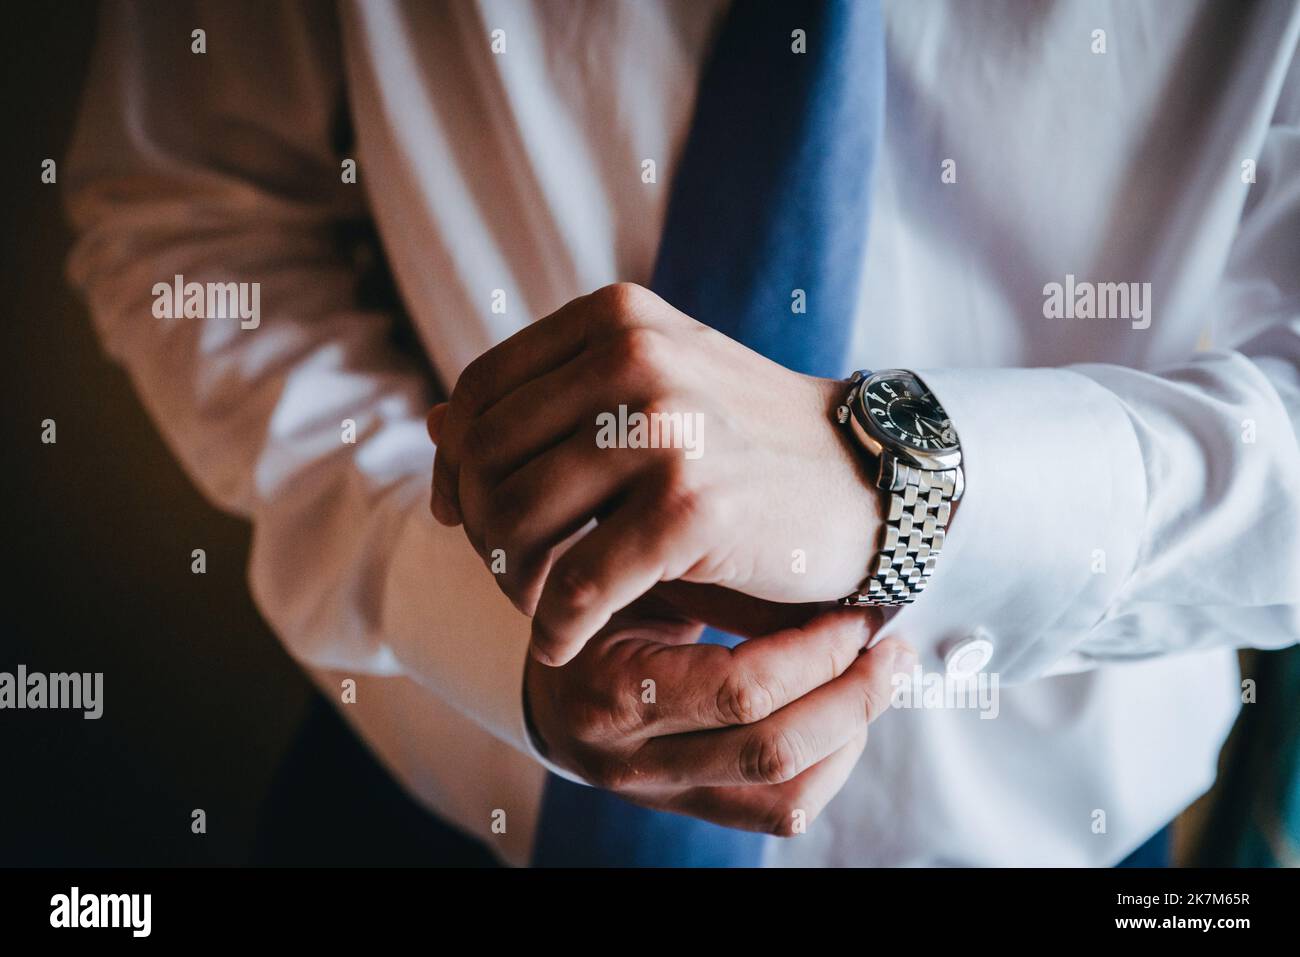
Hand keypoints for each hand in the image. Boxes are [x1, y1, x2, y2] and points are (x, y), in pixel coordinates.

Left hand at [428, 282, 878, 664]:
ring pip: (515, 520)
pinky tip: (565, 644)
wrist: (865, 483)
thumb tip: (433, 425)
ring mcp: (664, 428)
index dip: (455, 466)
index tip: (464, 517)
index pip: (480, 395)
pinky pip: (577, 584)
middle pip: (484, 460)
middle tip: (513, 574)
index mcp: (616, 318)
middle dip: (481, 531)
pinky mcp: (690, 507)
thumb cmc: (745, 446)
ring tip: (542, 606)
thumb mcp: (649, 395)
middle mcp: (634, 356)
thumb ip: (546, 404)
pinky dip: (557, 627)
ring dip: (513, 582)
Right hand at [524, 582, 911, 834]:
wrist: (555, 678)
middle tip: (890, 648)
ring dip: (851, 733)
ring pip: (784, 794)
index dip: (814, 653)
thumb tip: (822, 588)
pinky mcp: (690, 811)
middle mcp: (630, 761)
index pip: (738, 689)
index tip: (852, 614)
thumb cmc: (601, 606)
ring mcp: (662, 796)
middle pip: (771, 750)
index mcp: (608, 692)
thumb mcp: (639, 578)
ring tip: (881, 678)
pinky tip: (847, 718)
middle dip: (851, 697)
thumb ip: (713, 586)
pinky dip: (831, 768)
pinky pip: (779, 814)